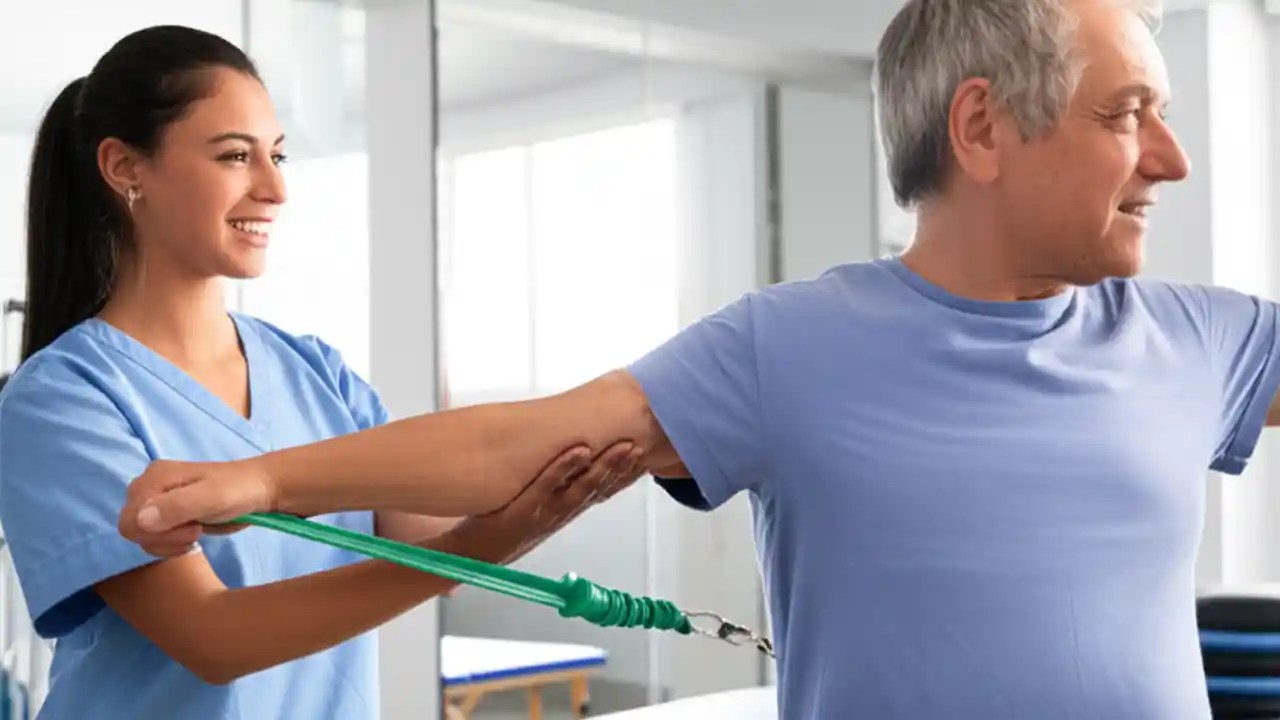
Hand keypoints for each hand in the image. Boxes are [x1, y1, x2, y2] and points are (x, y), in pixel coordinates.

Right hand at [119, 459, 277, 556]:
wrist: (260, 489)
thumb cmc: (239, 490)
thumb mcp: (212, 498)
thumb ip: (177, 507)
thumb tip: (139, 521)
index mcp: (154, 477)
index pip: (129, 520)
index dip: (156, 534)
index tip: (193, 529)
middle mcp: (149, 486)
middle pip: (132, 528)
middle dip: (164, 538)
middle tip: (197, 531)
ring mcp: (158, 499)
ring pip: (142, 536)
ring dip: (169, 542)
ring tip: (198, 532)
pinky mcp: (168, 512)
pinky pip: (155, 537)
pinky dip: (171, 544)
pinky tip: (194, 537)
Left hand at [447, 441, 643, 564]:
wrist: (469, 555)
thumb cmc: (499, 529)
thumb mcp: (532, 511)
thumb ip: (552, 492)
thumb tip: (568, 465)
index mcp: (563, 514)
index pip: (600, 492)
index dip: (622, 476)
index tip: (644, 457)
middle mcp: (559, 515)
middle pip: (597, 489)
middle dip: (620, 468)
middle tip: (641, 446)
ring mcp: (544, 513)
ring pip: (580, 488)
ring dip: (604, 467)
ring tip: (622, 447)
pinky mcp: (524, 511)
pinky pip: (547, 485)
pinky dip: (564, 467)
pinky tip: (578, 449)